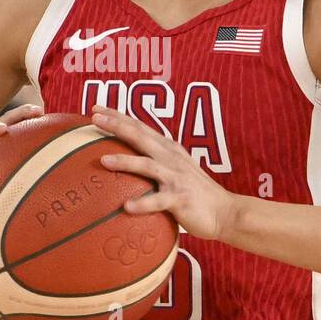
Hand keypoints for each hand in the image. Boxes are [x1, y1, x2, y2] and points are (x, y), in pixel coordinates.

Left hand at [90, 104, 238, 240]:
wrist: (225, 212)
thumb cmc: (196, 193)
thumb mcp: (176, 170)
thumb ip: (156, 161)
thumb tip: (129, 160)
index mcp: (168, 150)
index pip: (140, 127)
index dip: (118, 116)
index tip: (96, 107)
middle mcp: (171, 158)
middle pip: (140, 137)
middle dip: (117, 125)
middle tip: (95, 116)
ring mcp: (176, 177)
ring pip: (147, 165)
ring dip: (125, 162)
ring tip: (103, 160)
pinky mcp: (180, 198)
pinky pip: (159, 200)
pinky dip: (142, 203)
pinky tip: (127, 207)